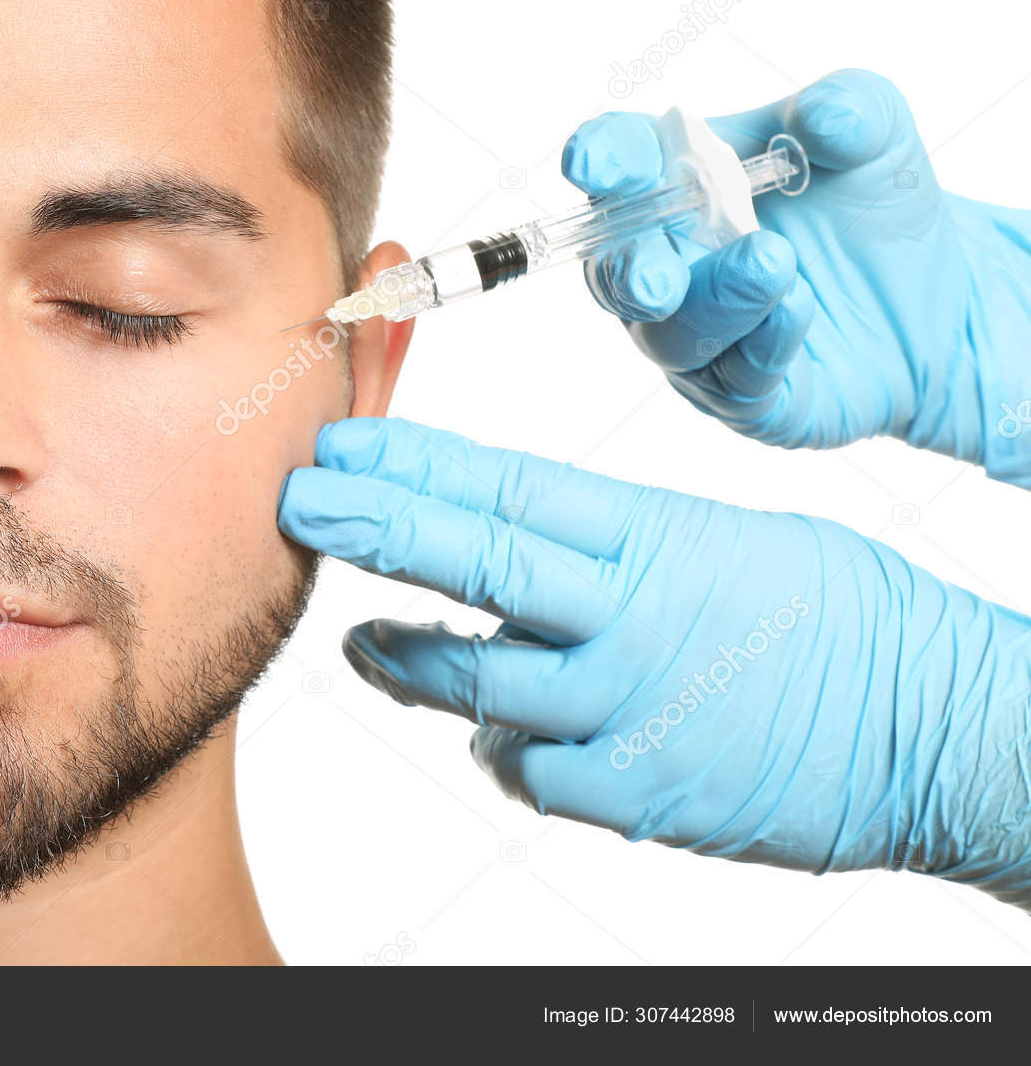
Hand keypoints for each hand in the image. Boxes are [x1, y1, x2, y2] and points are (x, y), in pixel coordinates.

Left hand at [278, 417, 1030, 907]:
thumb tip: (524, 554)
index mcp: (656, 538)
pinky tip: (501, 732)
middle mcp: (627, 620)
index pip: (509, 489)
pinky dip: (505, 746)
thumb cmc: (838, 622)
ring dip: (406, 658)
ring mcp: (624, 711)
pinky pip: (527, 768)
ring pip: (475, 680)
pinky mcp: (631, 792)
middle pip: (475, 564)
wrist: (937, 731)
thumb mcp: (729, 543)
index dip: (415, 466)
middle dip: (377, 528)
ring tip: (362, 640)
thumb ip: (619, 547)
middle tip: (300, 503)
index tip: (344, 444)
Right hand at [563, 69, 1030, 487]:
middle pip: (615, 270)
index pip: (620, 164)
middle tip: (655, 276)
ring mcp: (697, 336)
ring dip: (714, 302)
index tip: (592, 163)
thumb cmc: (872, 208)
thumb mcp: (878, 134)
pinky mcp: (742, 396)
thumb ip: (850, 107)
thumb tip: (824, 117)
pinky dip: (762, 344)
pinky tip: (797, 311)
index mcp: (677, 181)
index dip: (600, 160)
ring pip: (669, 335)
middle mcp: (668, 262)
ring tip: (773, 264)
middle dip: (626, 271)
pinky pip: (733, 382)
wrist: (937, 297)